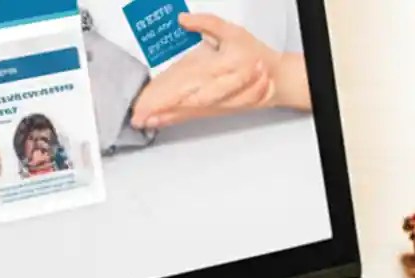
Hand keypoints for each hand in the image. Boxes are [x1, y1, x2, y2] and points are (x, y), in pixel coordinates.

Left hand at [130, 13, 309, 129]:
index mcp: (217, 68)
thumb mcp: (232, 32)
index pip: (184, 81)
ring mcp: (212, 102)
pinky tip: (159, 121)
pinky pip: (190, 114)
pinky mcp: (212, 108)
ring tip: (144, 121)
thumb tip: (183, 19)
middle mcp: (214, 89)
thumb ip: (207, 23)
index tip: (149, 100)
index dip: (165, 93)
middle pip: (181, 100)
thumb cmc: (252, 53)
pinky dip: (173, 118)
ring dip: (164, 116)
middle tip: (139, 116)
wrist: (274, 79)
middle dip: (160, 108)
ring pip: (185, 110)